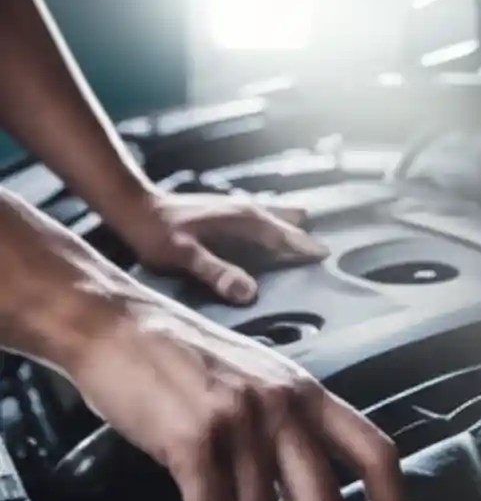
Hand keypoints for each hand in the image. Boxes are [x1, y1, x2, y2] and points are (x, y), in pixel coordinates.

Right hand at [0, 192, 404, 500]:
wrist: (119, 324)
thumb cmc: (189, 357)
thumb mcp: (265, 378)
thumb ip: (298, 424)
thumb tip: (319, 491)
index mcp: (309, 393)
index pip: (378, 453)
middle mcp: (284, 406)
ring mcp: (240, 422)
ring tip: (217, 490)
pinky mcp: (194, 439)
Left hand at [117, 192, 328, 304]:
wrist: (132, 206)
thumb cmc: (155, 232)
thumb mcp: (184, 256)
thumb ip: (217, 273)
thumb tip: (249, 294)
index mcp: (245, 219)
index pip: (287, 236)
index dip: (306, 248)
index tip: (327, 258)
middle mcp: (246, 209)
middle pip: (288, 222)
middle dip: (303, 237)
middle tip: (317, 256)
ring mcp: (236, 208)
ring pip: (276, 218)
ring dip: (289, 231)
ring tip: (300, 247)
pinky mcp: (226, 212)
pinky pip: (262, 221)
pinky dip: (273, 231)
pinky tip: (267, 244)